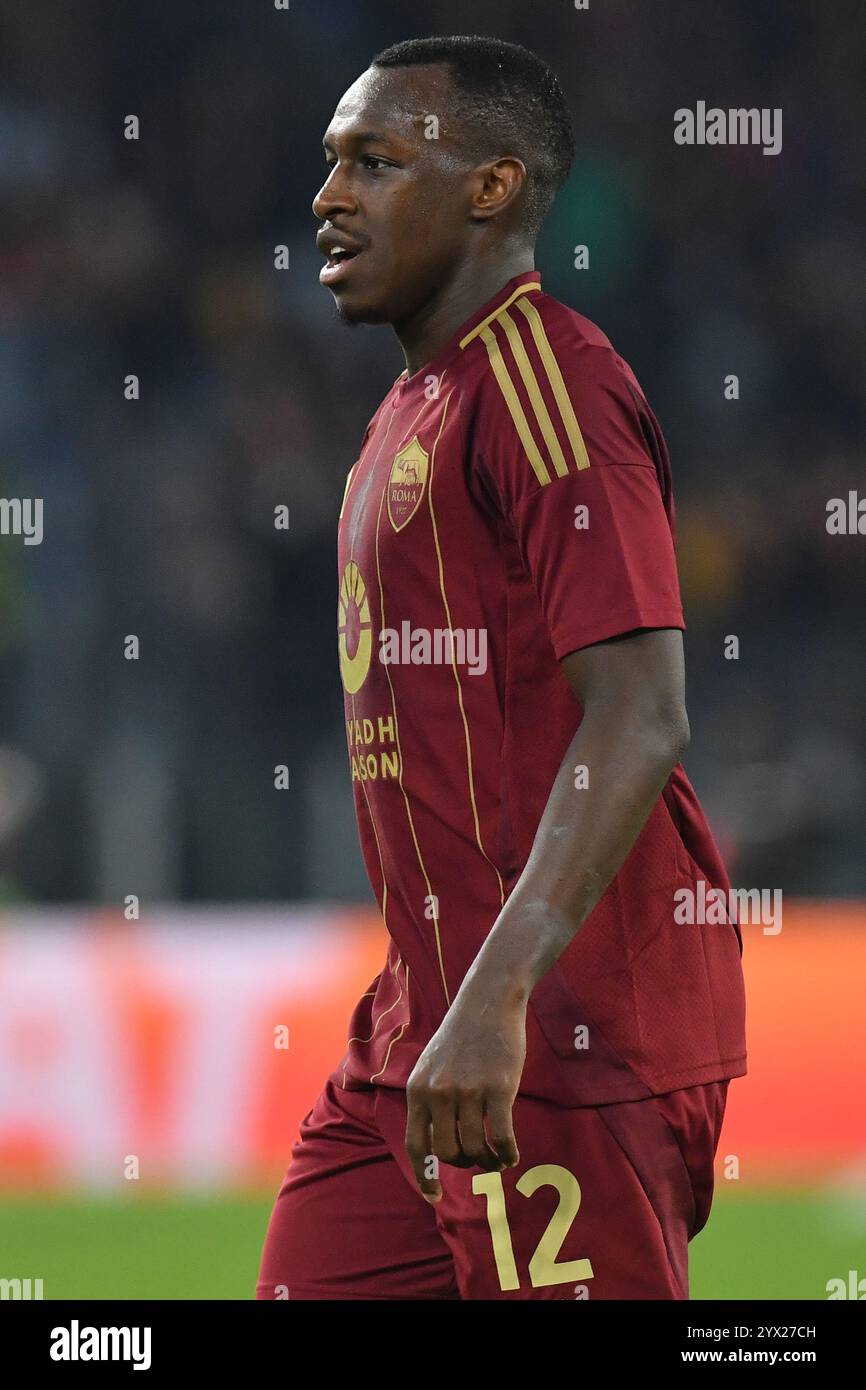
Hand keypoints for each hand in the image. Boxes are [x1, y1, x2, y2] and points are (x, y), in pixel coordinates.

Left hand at [405, 987, 525, 1200]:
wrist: (488, 1001)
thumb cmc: (461, 1035)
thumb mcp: (432, 1065)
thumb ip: (430, 1099)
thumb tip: (438, 1143)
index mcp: (418, 1089)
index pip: (417, 1144)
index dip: (424, 1175)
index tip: (434, 1197)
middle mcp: (439, 1093)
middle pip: (448, 1152)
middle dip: (464, 1163)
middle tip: (478, 1159)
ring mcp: (469, 1091)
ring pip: (476, 1148)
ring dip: (489, 1161)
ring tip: (498, 1160)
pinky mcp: (499, 1088)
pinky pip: (502, 1136)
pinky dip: (508, 1153)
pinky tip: (512, 1155)